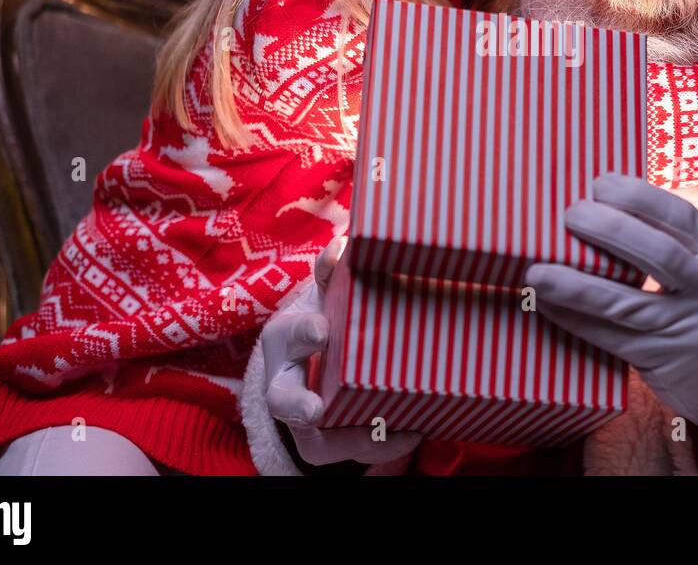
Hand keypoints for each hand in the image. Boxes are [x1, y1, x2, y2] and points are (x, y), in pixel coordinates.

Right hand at [261, 242, 422, 465]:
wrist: (319, 358)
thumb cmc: (328, 316)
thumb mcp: (328, 291)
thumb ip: (334, 270)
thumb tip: (345, 246)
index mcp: (284, 340)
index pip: (287, 335)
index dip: (303, 333)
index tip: (322, 330)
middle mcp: (285, 385)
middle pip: (283, 402)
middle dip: (298, 405)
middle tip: (316, 410)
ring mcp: (305, 421)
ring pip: (320, 440)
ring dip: (354, 436)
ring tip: (393, 428)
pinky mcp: (326, 444)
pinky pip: (351, 451)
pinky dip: (383, 444)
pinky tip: (414, 431)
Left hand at [525, 173, 697, 458]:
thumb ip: (675, 243)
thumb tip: (601, 204)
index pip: (683, 217)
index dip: (638, 196)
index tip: (600, 183)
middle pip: (659, 254)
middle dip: (609, 230)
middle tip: (570, 214)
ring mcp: (691, 330)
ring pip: (627, 303)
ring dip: (576, 285)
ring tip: (537, 271)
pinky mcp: (664, 362)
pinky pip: (611, 337)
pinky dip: (575, 318)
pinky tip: (547, 304)